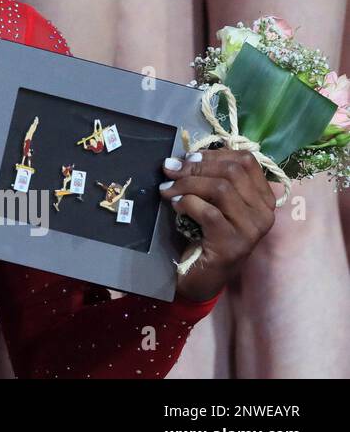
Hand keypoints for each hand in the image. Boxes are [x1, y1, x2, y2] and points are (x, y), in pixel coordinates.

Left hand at [160, 145, 277, 302]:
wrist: (203, 276)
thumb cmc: (207, 234)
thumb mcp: (214, 202)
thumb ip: (209, 179)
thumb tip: (180, 158)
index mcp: (263, 198)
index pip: (246, 161)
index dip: (213, 154)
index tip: (188, 158)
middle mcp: (264, 213)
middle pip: (232, 171)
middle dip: (195, 167)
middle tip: (169, 171)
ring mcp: (251, 230)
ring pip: (220, 189)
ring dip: (187, 184)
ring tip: (168, 190)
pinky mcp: (233, 244)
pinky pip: (209, 212)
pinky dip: (187, 203)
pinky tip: (176, 206)